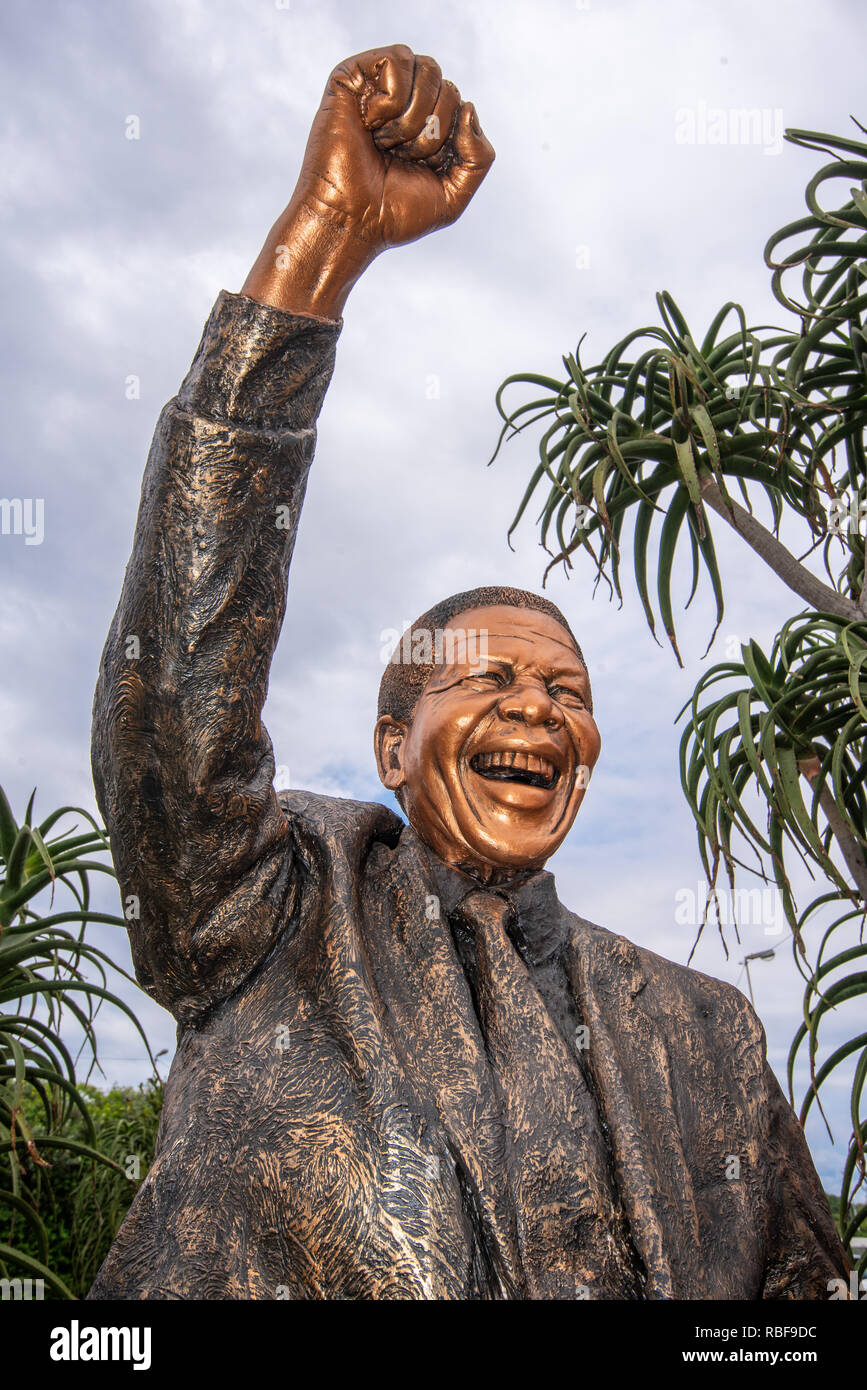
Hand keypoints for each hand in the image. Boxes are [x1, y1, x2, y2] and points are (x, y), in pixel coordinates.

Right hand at [302, 44, 494, 248]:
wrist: (349, 222)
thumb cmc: (392, 214)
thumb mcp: (453, 196)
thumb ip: (480, 158)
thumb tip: (468, 106)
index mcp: (425, 124)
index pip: (460, 105)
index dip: (449, 142)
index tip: (420, 168)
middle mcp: (403, 101)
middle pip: (449, 86)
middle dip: (432, 132)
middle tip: (399, 156)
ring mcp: (378, 86)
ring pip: (429, 69)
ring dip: (413, 118)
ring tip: (384, 142)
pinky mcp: (351, 77)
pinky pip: (398, 59)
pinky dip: (392, 99)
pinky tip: (369, 122)